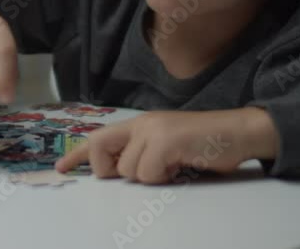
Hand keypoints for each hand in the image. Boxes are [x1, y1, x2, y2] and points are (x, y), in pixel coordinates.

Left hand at [54, 107, 279, 183]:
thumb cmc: (206, 145)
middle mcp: (142, 123)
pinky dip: (164, 177)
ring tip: (175, 165)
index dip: (77, 154)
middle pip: (99, 147)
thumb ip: (143, 154)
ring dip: (150, 176)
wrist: (240, 131)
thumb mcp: (168, 147)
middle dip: (109, 168)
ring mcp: (153, 130)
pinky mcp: (165, 141)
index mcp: (141, 124)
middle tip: (140, 170)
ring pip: (128, 169)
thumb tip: (120, 173)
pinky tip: (182, 166)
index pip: (99, 136)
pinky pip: (147, 173)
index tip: (60, 168)